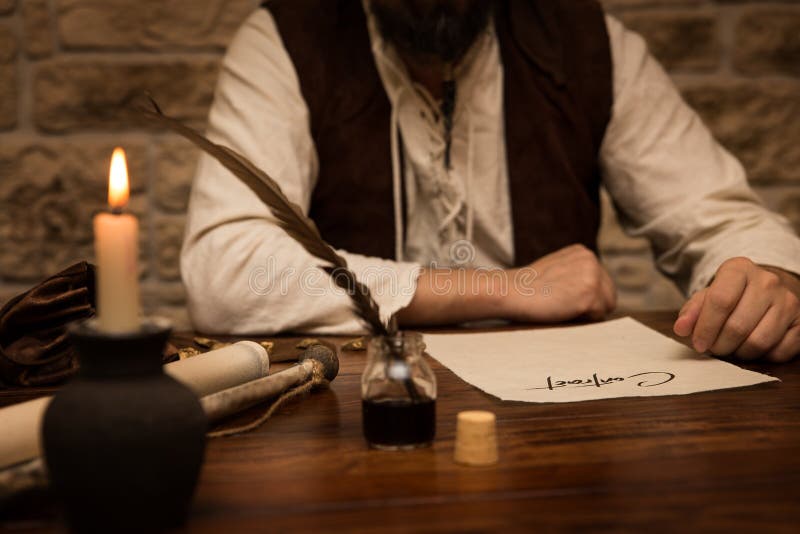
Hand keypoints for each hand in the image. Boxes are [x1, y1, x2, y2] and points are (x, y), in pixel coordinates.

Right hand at [505, 244, 616, 322]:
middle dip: (592, 305)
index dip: (585, 297)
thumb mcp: (556, 270)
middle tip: (564, 306)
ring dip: (588, 313)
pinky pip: (599, 316)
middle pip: (609, 294)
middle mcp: (591, 259)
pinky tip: (562, 311)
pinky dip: (583, 320)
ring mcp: (592, 276)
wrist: (511, 291)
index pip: (602, 283)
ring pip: (607, 306)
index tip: (563, 298)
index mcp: (583, 252)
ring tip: (562, 307)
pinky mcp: (590, 294)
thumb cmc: (527, 288)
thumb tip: (594, 294)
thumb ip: (575, 274)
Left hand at [673, 258, 799, 361]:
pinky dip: (761, 357)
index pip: (720, 301)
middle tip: (713, 348)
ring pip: (759, 342)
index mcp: (739, 269)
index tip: (698, 343)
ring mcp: (788, 301)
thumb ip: (691, 312)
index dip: (705, 328)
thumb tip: (681, 329)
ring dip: (739, 353)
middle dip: (720, 345)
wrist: (766, 290)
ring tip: (731, 347)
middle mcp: (767, 282)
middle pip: (737, 326)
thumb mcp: (707, 296)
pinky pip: (779, 352)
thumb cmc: (731, 295)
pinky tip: (751, 347)